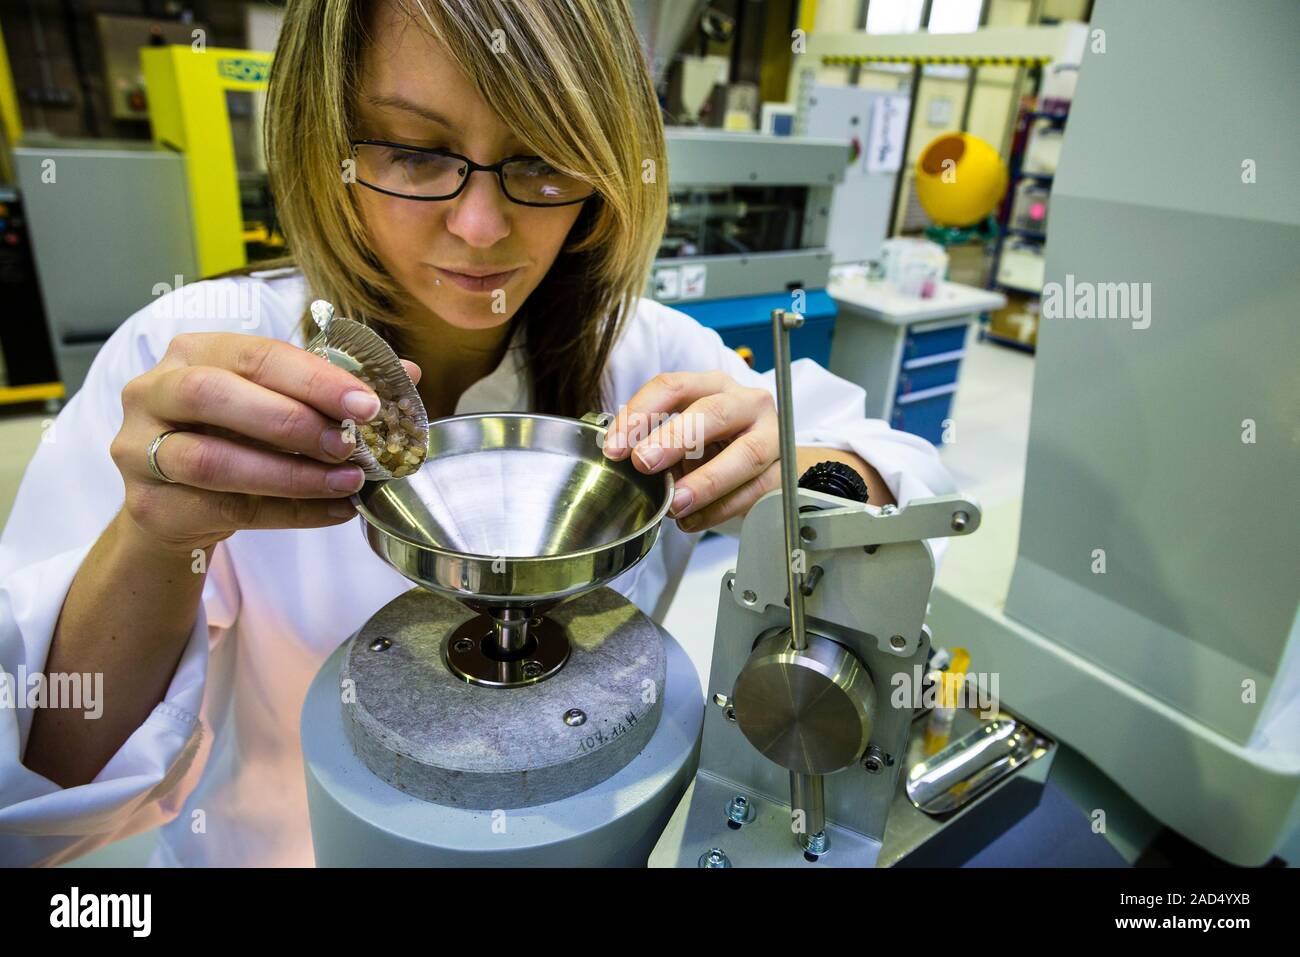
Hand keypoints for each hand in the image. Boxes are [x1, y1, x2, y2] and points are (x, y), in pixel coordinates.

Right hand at [110, 332, 421, 552]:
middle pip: (213, 396)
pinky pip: (228, 510)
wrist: (174, 504)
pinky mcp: (151, 506)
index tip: (367, 403)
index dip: (315, 379)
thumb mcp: (274, 400)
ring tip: (348, 481)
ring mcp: (140, 451)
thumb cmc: (231, 436)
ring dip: (291, 474)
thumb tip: (407, 372)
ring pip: (213, 461)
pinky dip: (291, 513)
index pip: (255, 354)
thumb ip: (330, 385)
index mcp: (192, 352)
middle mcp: (153, 392)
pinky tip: (335, 511)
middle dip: (291, 419)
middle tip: (349, 443)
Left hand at [602, 371, 778, 532]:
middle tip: (644, 463)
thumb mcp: (683, 432)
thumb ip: (653, 439)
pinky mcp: (782, 471)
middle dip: (675, 438)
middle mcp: (745, 403)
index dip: (640, 414)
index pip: (674, 387)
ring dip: (706, 481)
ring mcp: (771, 435)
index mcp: (713, 385)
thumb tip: (617, 458)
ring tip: (675, 503)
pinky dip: (720, 509)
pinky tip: (692, 520)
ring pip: (745, 454)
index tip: (613, 447)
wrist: (766, 461)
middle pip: (714, 412)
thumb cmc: (716, 443)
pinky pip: (754, 491)